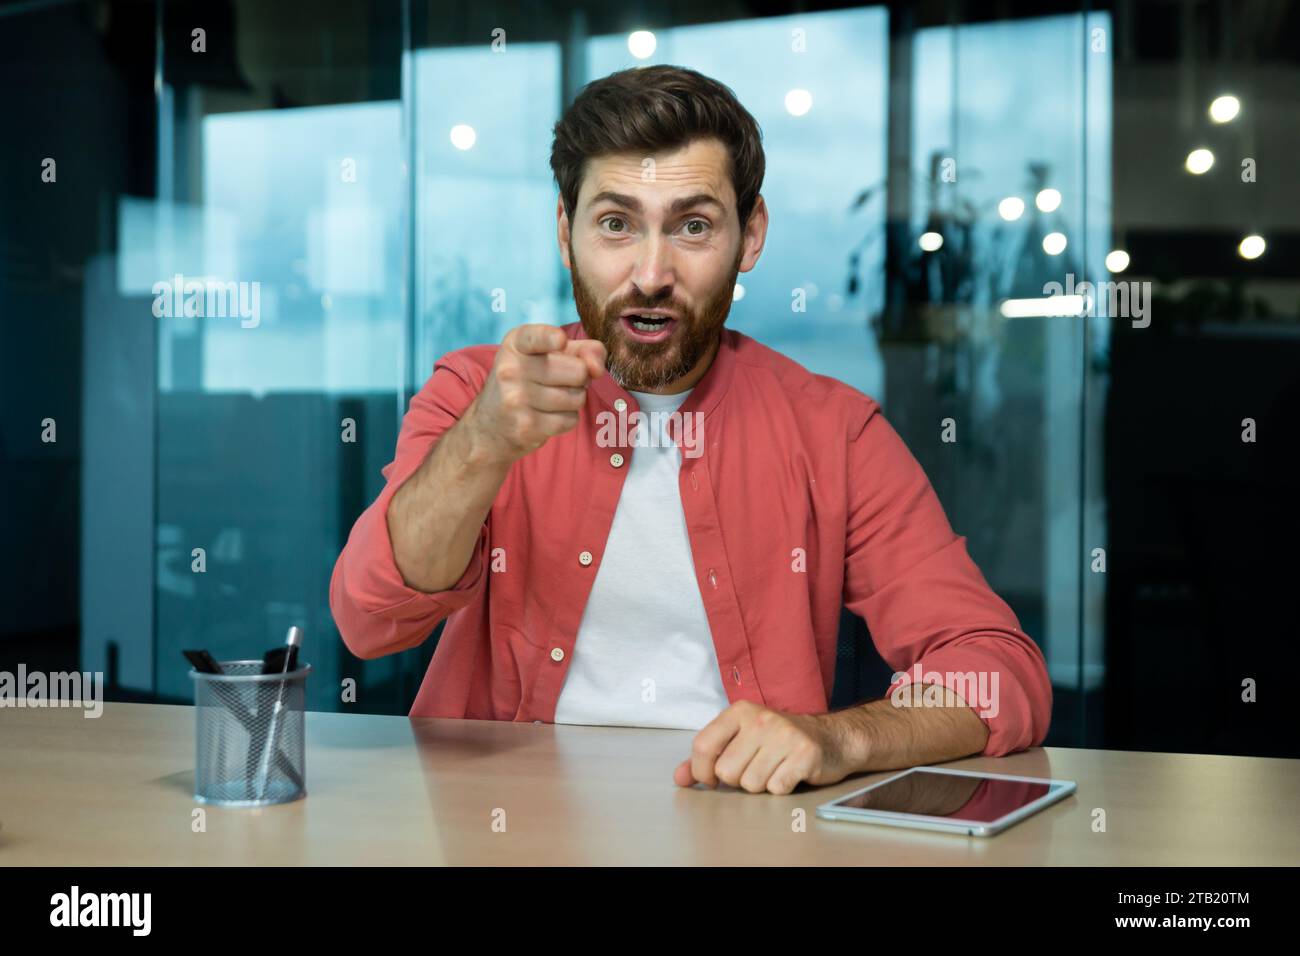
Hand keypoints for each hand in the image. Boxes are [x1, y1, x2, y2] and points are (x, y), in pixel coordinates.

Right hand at [467, 323, 605, 463]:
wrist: (489, 425)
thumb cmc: (527, 381)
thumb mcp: (547, 355)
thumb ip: (582, 350)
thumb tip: (598, 367)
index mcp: (516, 344)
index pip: (536, 337)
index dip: (552, 338)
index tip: (560, 340)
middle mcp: (511, 369)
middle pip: (578, 371)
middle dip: (581, 378)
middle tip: (562, 381)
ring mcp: (516, 400)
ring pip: (576, 398)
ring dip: (574, 400)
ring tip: (552, 399)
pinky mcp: (525, 426)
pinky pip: (570, 420)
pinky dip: (567, 419)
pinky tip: (547, 415)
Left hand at [673, 700, 852, 794]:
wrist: (832, 738)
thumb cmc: (781, 740)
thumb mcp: (742, 738)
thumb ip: (709, 756)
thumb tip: (680, 777)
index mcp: (740, 711)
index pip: (703, 744)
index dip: (701, 770)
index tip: (711, 779)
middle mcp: (761, 719)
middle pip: (726, 771)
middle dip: (737, 780)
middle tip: (755, 768)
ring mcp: (785, 736)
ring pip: (750, 784)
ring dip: (761, 784)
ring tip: (774, 768)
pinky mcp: (805, 755)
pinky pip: (776, 788)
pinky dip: (781, 788)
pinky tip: (790, 774)